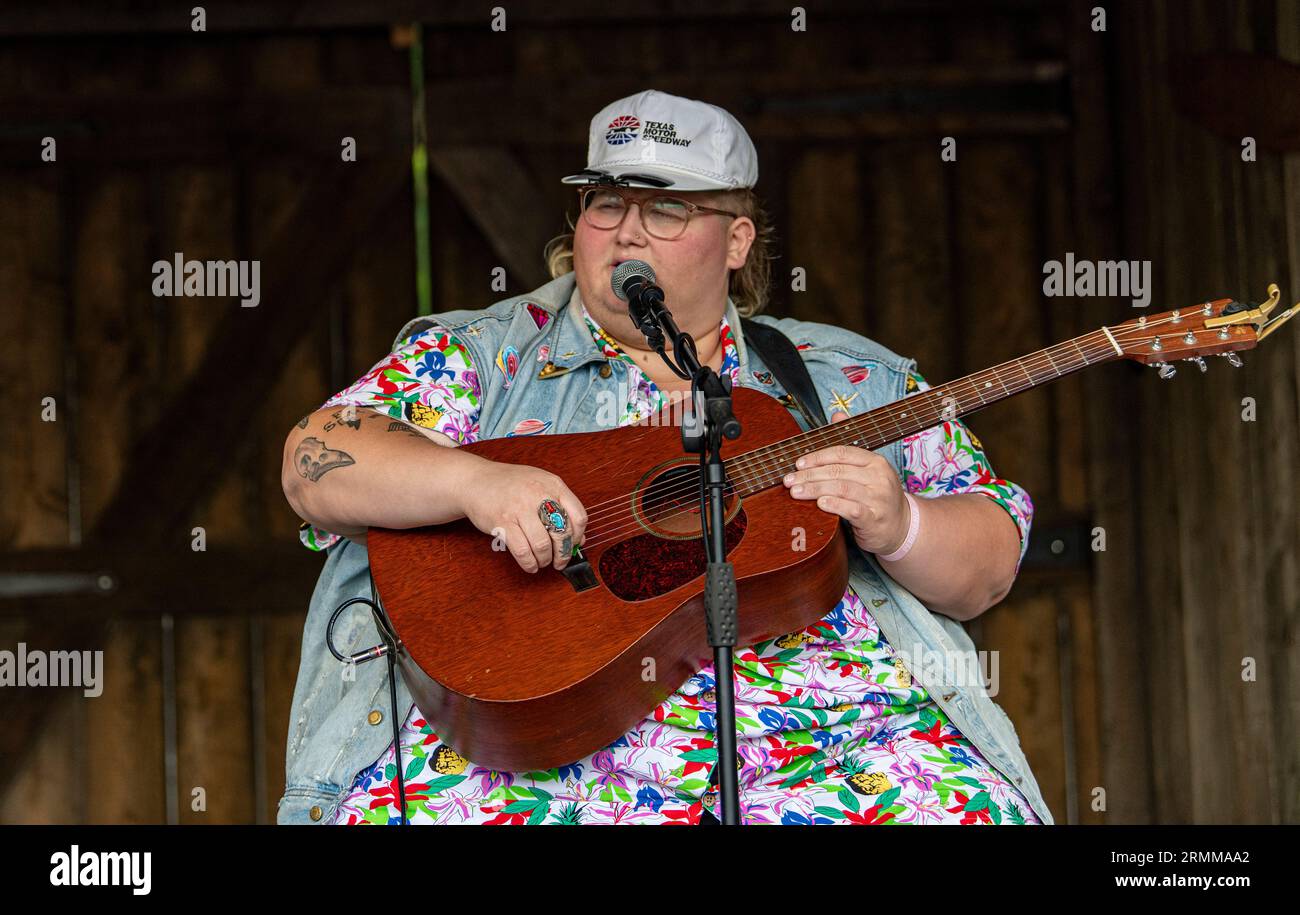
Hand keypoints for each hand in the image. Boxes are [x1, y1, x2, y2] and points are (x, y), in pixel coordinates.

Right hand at [459, 461, 587, 572]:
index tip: (573, 544)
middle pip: (562, 532)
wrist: (476, 480)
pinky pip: (522, 551)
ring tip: (543, 561)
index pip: (578, 515)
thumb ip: (561, 508)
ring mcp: (519, 508)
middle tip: (560, 561)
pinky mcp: (502, 522)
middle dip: (563, 553)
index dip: (578, 536)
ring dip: (545, 560)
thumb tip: (579, 538)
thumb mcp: (541, 486)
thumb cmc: (510, 484)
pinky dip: (529, 563)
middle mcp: (538, 494)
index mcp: (552, 484)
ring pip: (542, 545)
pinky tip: (530, 564)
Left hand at [781, 411, 910, 555]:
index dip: (818, 457)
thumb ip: (850, 446)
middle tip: (789, 480)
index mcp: (875, 461)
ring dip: (815, 489)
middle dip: (809, 475)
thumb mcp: (869, 469)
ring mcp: (879, 498)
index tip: (798, 463)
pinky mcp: (875, 519)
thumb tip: (836, 414)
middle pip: (838, 471)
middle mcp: (879, 477)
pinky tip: (819, 504)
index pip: (842, 453)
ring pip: (842, 488)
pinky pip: (853, 510)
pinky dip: (835, 505)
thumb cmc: (877, 496)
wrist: (901, 527)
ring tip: (796, 492)